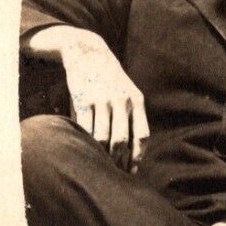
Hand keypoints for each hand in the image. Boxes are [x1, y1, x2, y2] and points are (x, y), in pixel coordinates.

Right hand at [60, 33, 149, 171]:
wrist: (88, 52)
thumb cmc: (108, 80)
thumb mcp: (127, 92)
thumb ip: (130, 117)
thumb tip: (131, 151)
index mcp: (136, 100)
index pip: (142, 135)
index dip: (138, 156)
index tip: (132, 171)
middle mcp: (121, 100)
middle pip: (122, 139)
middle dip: (118, 160)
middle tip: (113, 173)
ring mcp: (102, 100)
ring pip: (103, 137)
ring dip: (101, 155)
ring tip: (98, 166)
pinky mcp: (82, 99)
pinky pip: (85, 128)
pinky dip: (85, 142)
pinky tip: (84, 151)